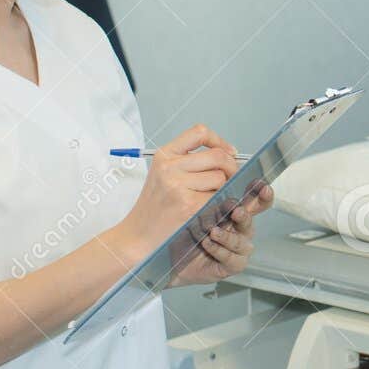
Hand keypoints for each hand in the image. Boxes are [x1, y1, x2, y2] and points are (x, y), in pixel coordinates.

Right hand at [111, 124, 239, 261]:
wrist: (137, 236)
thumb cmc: (154, 207)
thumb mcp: (164, 175)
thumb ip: (190, 162)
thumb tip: (229, 154)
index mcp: (164, 155)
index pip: (199, 133)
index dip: (219, 141)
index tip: (229, 152)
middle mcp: (169, 167)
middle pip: (217, 156)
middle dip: (231, 168)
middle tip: (230, 179)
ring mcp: (178, 186)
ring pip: (220, 178)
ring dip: (222, 189)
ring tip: (207, 199)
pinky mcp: (188, 205)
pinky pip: (217, 198)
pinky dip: (218, 204)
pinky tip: (205, 210)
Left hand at [170, 181, 273, 284]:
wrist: (171, 256)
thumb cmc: (186, 230)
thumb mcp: (196, 209)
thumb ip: (214, 199)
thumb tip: (229, 189)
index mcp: (236, 213)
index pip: (255, 202)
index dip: (263, 195)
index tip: (263, 187)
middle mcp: (241, 230)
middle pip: (249, 221)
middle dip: (244, 216)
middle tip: (236, 211)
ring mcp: (239, 249)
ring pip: (241, 242)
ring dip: (227, 236)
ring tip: (213, 232)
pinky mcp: (233, 265)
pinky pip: (232, 259)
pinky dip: (219, 250)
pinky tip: (207, 244)